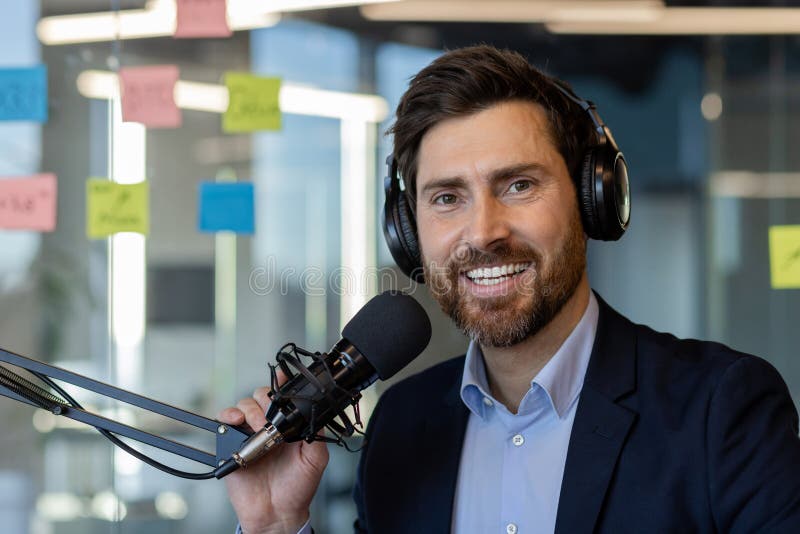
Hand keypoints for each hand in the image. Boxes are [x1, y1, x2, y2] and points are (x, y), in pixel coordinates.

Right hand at [218, 372, 328, 533]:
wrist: (278, 513)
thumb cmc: (298, 488)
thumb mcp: (316, 458)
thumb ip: (316, 432)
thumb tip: (316, 411)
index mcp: (288, 425)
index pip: (283, 396)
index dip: (282, 383)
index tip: (283, 378)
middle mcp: (267, 425)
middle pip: (260, 395)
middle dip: (265, 400)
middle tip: (269, 417)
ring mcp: (248, 433)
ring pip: (243, 404)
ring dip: (249, 410)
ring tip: (257, 427)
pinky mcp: (230, 444)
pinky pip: (223, 422)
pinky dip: (227, 415)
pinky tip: (235, 421)